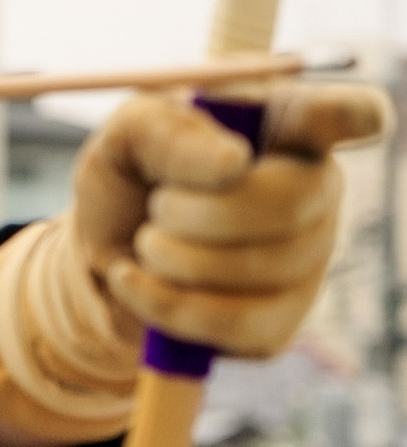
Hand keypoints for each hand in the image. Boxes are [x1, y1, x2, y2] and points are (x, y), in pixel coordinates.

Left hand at [0, 80, 390, 446]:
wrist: (101, 265)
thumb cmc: (119, 189)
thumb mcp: (118, 143)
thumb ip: (164, 127)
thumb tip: (233, 160)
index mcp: (279, 134)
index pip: (342, 117)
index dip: (346, 117)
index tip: (343, 123)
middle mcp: (310, 196)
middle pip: (286, 200)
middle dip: (194, 211)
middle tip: (154, 212)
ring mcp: (305, 267)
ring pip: (256, 268)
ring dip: (172, 261)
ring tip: (147, 248)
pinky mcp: (278, 327)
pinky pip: (237, 328)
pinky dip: (170, 311)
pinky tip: (148, 291)